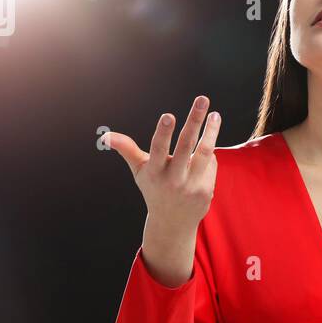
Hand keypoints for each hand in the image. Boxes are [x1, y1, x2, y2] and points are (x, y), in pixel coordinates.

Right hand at [105, 96, 221, 277]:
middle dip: (194, 121)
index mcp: (154, 171)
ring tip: (215, 115)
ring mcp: (190, 185)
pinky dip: (208, 154)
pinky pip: (210, 164)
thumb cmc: (154, 189)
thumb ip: (127, 149)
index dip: (163, 132)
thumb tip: (106, 135)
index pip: (157, 149)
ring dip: (211, 132)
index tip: (169, 115)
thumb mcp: (140, 171)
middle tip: (202, 99)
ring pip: (204, 153)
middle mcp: (172, 179)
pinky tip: (205, 149)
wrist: (172, 223)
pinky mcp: (205, 190)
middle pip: (185, 146)